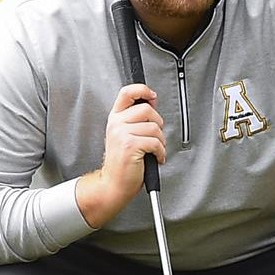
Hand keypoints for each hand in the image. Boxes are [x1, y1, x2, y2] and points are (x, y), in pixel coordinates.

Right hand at [75, 84, 165, 227]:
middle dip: (158, 124)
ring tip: (154, 150)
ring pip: (154, 128)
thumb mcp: (125, 135)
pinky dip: (160, 152)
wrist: (113, 184)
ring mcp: (122, 134)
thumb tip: (152, 101)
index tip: (152, 96)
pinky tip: (155, 157)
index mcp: (115, 118)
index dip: (142, 90)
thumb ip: (137, 118)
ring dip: (160, 142)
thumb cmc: (122, 163)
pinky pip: (156, 143)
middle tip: (155, 137)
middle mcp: (116, 124)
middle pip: (147, 110)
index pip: (127, 93)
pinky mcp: (130, 146)